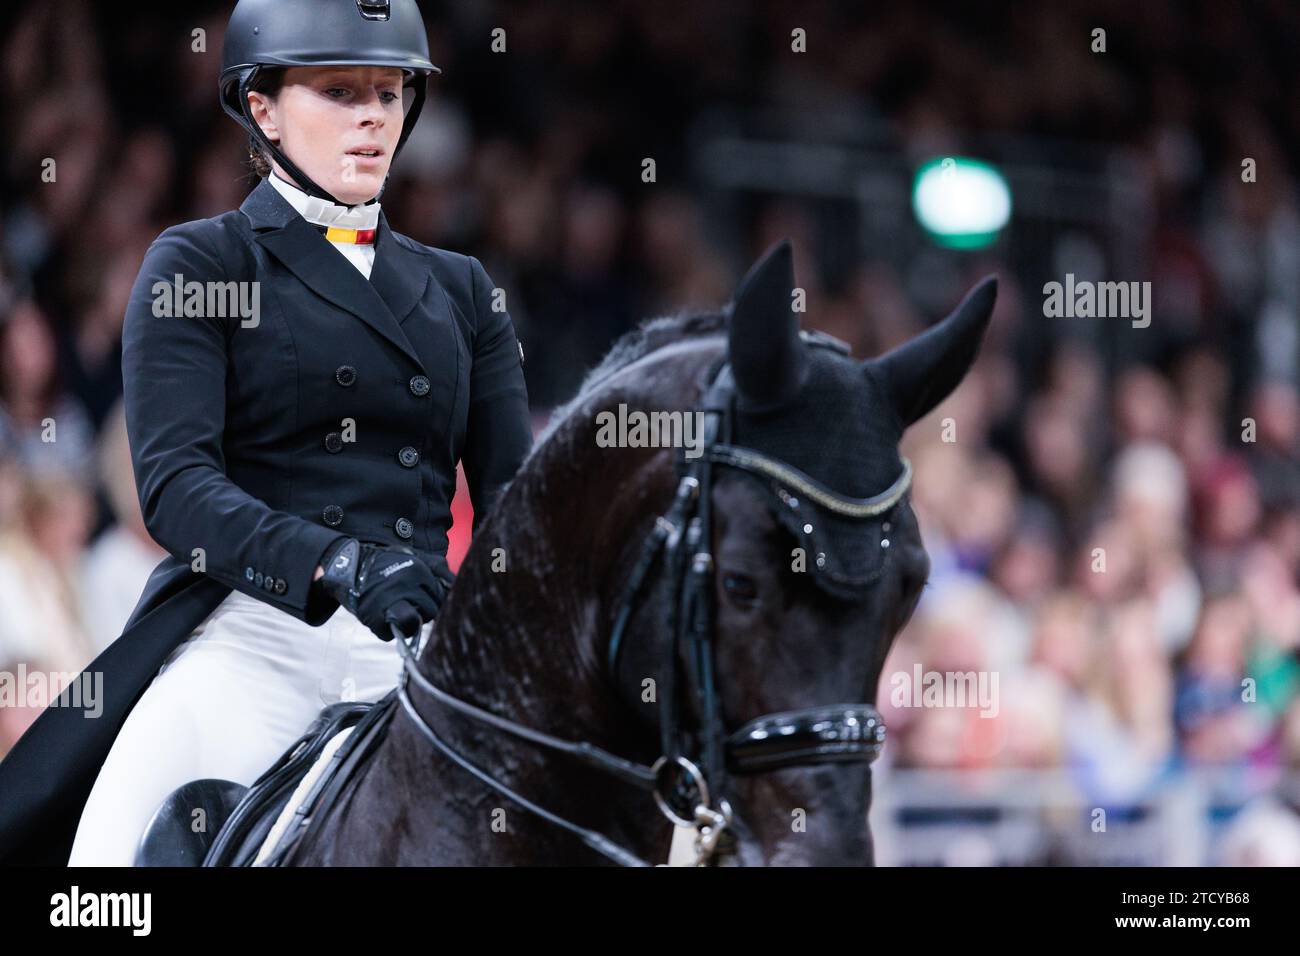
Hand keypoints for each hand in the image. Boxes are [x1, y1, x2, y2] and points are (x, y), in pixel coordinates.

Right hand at [317, 538, 447, 640]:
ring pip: (414, 624)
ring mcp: (389, 601)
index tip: (422, 595)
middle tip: (408, 603)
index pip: (441, 596)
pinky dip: (387, 630)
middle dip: (423, 610)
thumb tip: (454, 588)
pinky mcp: (373, 616)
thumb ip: (438, 571)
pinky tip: (383, 617)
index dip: (433, 598)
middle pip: (431, 611)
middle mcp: (406, 585)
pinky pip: (390, 634)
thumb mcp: (415, 558)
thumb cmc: (386, 563)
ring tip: (397, 610)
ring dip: (409, 622)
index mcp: (418, 571)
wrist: (349, 565)